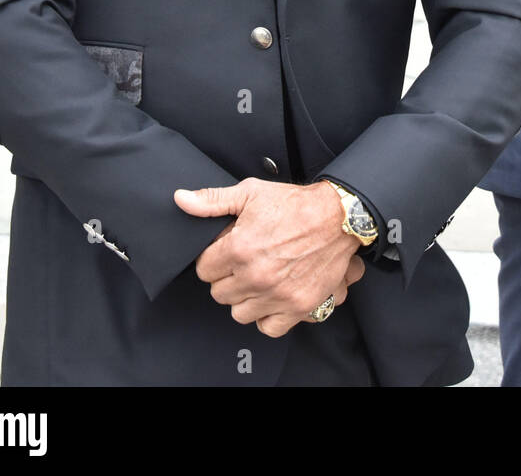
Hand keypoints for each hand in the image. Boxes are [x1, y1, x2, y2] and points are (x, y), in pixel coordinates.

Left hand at [174, 179, 366, 337]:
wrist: (338, 217)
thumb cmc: (296, 204)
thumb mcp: (251, 193)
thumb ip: (212, 200)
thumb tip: (182, 200)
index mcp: (239, 249)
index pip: (204, 270)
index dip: (215, 258)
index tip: (228, 251)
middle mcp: (255, 276)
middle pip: (219, 293)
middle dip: (229, 277)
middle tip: (246, 262)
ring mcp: (276, 294)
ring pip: (239, 312)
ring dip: (246, 298)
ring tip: (259, 279)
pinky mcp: (297, 306)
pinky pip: (268, 327)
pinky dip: (268, 316)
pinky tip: (272, 297)